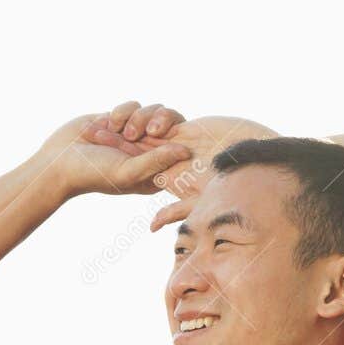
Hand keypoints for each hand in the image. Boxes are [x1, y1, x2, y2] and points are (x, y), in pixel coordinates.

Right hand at [33, 101, 190, 198]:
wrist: (59, 161)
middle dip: (158, 121)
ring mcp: (135, 133)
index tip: (157, 137)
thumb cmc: (94, 173)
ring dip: (136, 118)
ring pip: (152, 110)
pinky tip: (107, 125)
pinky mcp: (120, 119)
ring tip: (118, 132)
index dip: (176, 136)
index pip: (181, 146)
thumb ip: (157, 161)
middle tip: (147, 130)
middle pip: (172, 122)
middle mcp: (148, 151)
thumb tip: (186, 151)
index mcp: (156, 169)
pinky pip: (133, 105)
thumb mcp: (129, 171)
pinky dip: (121, 112)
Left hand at [85, 112, 277, 202]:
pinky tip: (154, 127)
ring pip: (146, 128)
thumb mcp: (203, 204)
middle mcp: (170, 160)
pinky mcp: (190, 127)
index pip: (133, 166)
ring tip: (129, 130)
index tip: (89, 150)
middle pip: (133, 145)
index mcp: (167, 179)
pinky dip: (157, 118)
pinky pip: (165, 117)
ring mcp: (179, 142)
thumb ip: (177, 212)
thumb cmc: (235, 190)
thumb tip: (151, 227)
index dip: (112, 157)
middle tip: (87, 130)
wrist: (256, 165)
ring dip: (135, 124)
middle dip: (110, 136)